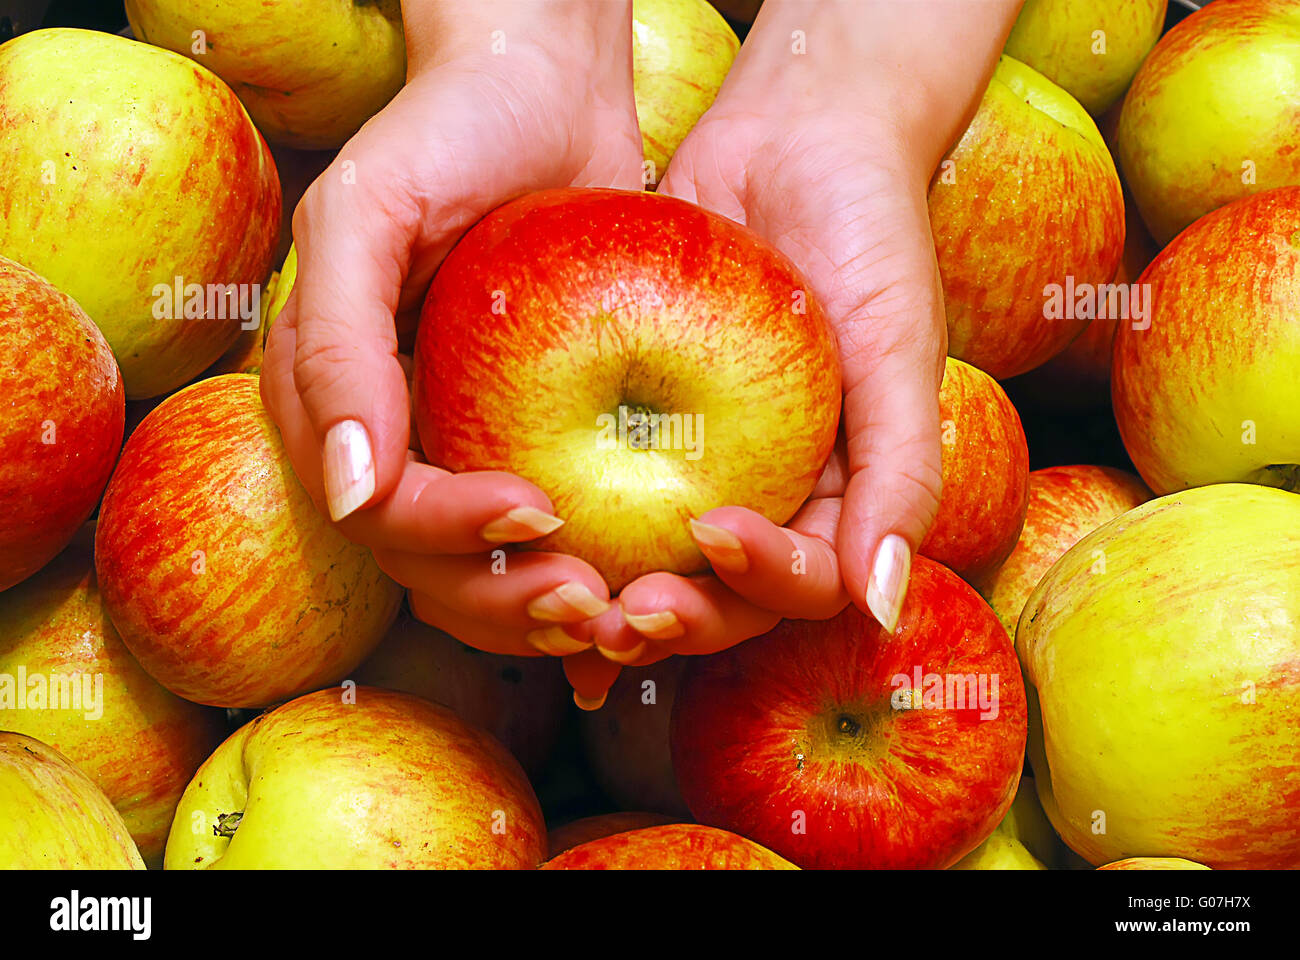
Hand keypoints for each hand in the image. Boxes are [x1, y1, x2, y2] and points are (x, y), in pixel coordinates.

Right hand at [261, 2, 645, 662]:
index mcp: (331, 400)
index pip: (377, 514)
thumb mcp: (366, 213)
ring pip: (487, 572)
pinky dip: (587, 567)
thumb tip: (347, 493)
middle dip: (504, 602)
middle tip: (591, 601)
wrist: (543, 85)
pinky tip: (638, 580)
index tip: (539, 516)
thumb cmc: (448, 130)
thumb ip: (333, 347)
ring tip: (617, 611)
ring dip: (541, 610)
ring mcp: (462, 443)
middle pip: (429, 568)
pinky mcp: (533, 437)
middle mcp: (391, 436)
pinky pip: (552, 529)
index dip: (448, 537)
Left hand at [563, 0, 1019, 705]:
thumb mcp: (899, 349)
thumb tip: (882, 608)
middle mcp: (767, 496)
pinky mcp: (630, 421)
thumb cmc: (868, 236)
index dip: (757, 585)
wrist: (798, 136)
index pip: (799, 584)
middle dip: (671, 617)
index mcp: (837, 502)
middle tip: (617, 612)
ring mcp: (696, 464)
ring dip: (605, 590)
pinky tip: (511, 533)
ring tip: (558, 593)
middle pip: (717, 597)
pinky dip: (560, 519)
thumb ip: (902, 475)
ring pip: (647, 559)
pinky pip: (592, 481)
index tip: (713, 534)